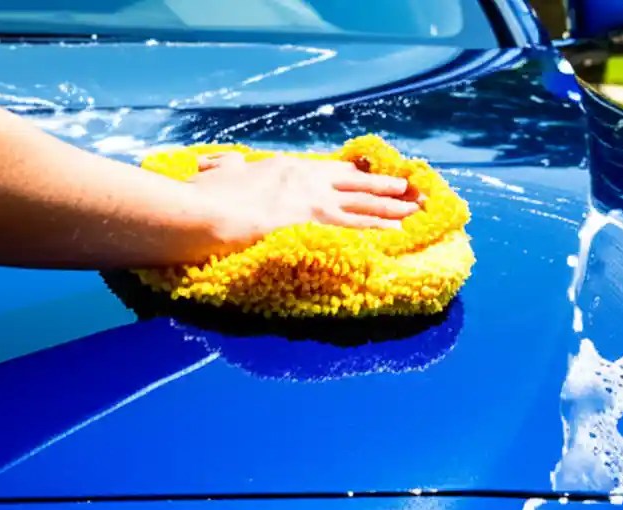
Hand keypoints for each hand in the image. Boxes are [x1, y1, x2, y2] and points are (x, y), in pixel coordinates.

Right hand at [190, 153, 419, 246]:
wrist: (207, 213)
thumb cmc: (208, 195)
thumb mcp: (219, 171)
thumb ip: (226, 167)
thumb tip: (217, 164)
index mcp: (289, 168)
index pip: (333, 171)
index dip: (357, 175)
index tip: (374, 177)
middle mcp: (309, 181)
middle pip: (357, 185)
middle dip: (386, 188)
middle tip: (410, 190)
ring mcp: (316, 203)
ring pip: (364, 205)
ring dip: (392, 207)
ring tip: (414, 210)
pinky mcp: (318, 226)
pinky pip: (358, 228)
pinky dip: (380, 229)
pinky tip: (397, 232)